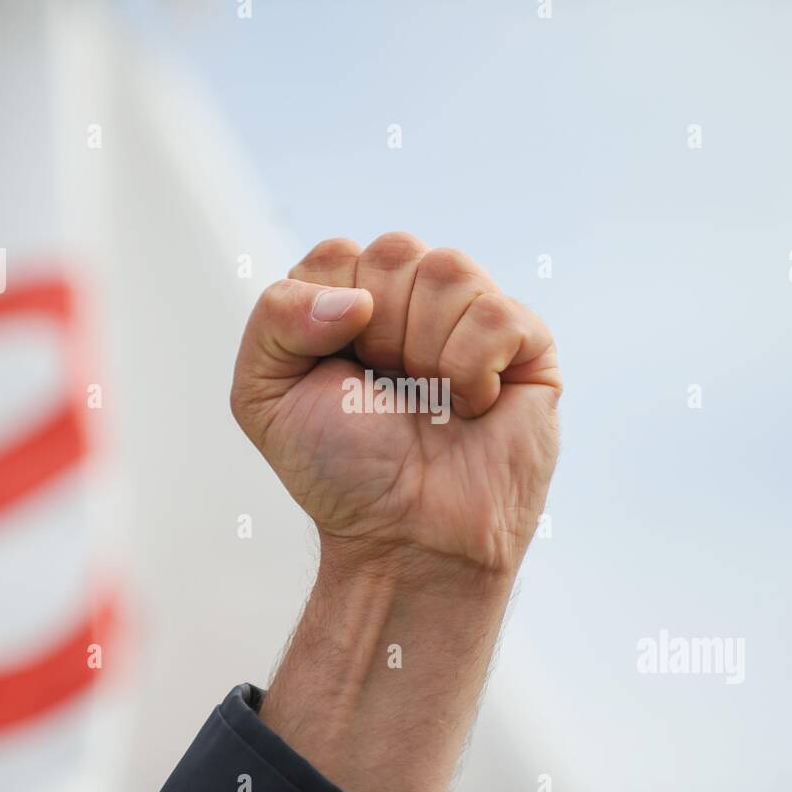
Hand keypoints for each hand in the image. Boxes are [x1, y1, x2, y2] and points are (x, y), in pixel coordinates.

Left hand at [230, 233, 561, 579]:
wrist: (408, 539)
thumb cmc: (342, 472)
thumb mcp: (263, 395)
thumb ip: (274, 317)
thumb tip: (354, 297)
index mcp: (352, 302)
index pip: (338, 255)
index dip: (330, 314)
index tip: (337, 373)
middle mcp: (414, 300)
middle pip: (396, 252)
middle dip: (380, 334)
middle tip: (389, 393)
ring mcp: (475, 318)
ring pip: (449, 270)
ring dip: (426, 352)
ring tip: (431, 401)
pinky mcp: (528, 346)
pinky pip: (497, 314)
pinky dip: (473, 369)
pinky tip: (472, 407)